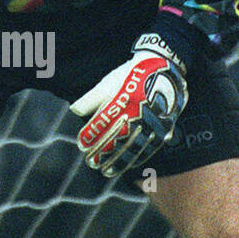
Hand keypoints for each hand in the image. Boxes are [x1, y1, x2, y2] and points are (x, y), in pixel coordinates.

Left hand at [69, 34, 187, 177]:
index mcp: (121, 101)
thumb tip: (74, 111)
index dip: (90, 136)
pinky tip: (128, 166)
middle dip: (102, 153)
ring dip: (118, 162)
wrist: (164, 65)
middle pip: (117, 139)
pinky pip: (150, 146)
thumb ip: (92, 98)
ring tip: (106, 171)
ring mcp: (151, 121)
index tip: (82, 145)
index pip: (102, 123)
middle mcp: (136, 113)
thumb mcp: (108, 82)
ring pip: (133, 147)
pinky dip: (138, 158)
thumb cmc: (130, 74)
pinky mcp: (163, 126)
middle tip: (91, 163)